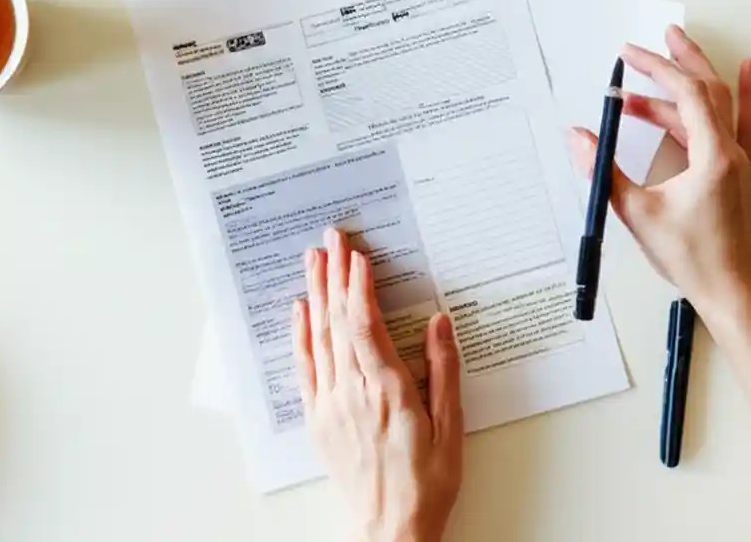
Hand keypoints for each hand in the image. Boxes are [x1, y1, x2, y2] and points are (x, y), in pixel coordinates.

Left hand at [292, 229, 462, 541]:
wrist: (391, 528)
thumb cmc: (426, 481)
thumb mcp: (451, 427)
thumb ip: (443, 371)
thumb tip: (439, 323)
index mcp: (388, 391)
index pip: (366, 325)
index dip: (359, 287)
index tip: (359, 255)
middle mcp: (352, 393)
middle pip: (338, 322)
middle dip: (335, 275)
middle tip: (333, 237)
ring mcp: (331, 404)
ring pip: (319, 337)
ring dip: (316, 293)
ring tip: (314, 259)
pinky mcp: (318, 418)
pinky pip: (305, 368)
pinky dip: (300, 335)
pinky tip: (299, 310)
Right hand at [567, 25, 750, 323]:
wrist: (728, 289)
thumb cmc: (690, 257)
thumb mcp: (636, 213)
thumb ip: (603, 172)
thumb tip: (579, 138)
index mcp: (712, 157)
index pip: (685, 94)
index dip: (656, 69)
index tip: (629, 55)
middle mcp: (730, 153)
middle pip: (709, 88)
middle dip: (681, 59)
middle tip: (659, 37)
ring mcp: (737, 162)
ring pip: (719, 106)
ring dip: (687, 86)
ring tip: (646, 86)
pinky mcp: (736, 173)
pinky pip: (744, 123)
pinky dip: (745, 96)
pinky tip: (746, 75)